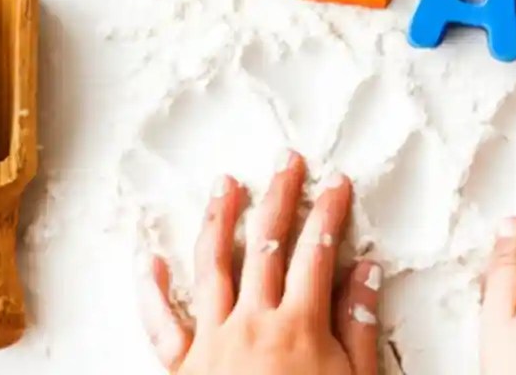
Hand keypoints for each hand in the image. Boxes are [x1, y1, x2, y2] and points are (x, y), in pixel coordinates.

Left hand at [138, 153, 380, 374]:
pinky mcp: (183, 369)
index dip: (329, 213)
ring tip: (225, 184)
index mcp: (299, 326)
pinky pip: (162, 325)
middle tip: (287, 161)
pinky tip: (150, 259)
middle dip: (279, 198)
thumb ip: (358, 326)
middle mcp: (252, 323)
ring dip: (220, 220)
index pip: (317, 252)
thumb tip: (365, 271)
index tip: (337, 183)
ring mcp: (212, 343)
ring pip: (212, 267)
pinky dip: (153, 291)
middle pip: (266, 245)